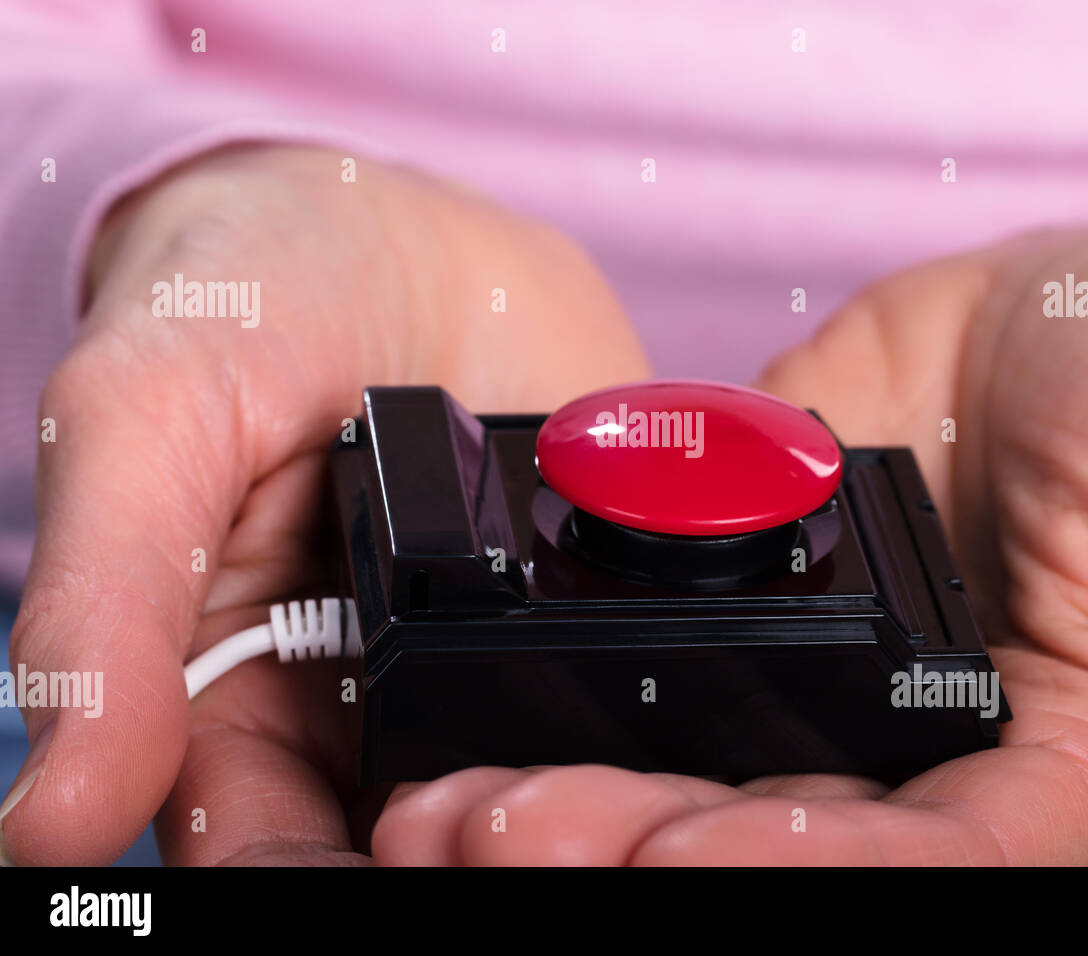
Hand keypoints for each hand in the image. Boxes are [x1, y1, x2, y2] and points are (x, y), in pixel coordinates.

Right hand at [1, 146, 649, 864]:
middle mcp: (377, 705)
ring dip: (599, 800)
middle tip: (555, 829)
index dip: (324, 877)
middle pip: (428, 833)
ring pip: (554, 779)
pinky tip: (729, 713)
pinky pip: (652, 675)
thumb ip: (108, 604)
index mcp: (245, 700)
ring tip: (641, 797)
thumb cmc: (237, 307)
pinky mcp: (599, 603)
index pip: (271, 850)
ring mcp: (501, 659)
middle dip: (486, 838)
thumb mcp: (146, 423)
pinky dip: (694, 699)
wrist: (390, 231)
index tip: (399, 857)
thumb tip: (51, 819)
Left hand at [370, 222, 1087, 864]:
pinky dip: (548, 698)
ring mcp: (813, 696)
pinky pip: (636, 672)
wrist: (1067, 310)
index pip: (923, 873)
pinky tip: (462, 715)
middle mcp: (915, 766)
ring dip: (567, 802)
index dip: (797, 880)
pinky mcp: (737, 618)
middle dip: (635, 854)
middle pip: (768, 851)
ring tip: (450, 804)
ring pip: (681, 782)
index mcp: (1041, 787)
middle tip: (496, 833)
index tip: (664, 861)